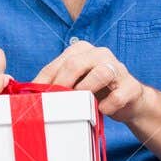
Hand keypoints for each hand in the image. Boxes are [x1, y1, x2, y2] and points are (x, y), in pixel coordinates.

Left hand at [33, 39, 148, 122]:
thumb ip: (57, 83)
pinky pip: (117, 96)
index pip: (58, 63)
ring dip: (86, 91)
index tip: (34, 97)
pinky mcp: (131, 86)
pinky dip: (107, 106)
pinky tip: (101, 110)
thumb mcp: (75, 83)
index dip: (44, 81)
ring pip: (101, 74)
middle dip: (61, 85)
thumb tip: (29, 95)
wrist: (129, 100)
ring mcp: (118, 68)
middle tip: (52, 103)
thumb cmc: (96, 91)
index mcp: (82, 50)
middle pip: (76, 64)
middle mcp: (100, 54)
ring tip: (78, 105)